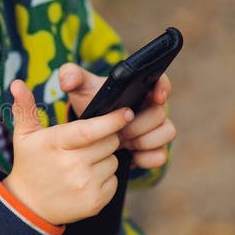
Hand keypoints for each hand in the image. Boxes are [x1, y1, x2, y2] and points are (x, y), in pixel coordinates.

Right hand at [3, 78, 133, 225]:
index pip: (90, 130)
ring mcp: (84, 185)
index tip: (127, 113)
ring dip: (105, 158)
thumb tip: (17, 83)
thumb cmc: (30, 164)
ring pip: (113, 161)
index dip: (112, 120)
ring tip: (84, 163)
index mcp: (55, 144)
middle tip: (88, 143)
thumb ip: (25, 108)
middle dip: (106, 138)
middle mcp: (71, 166)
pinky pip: (114, 180)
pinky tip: (87, 179)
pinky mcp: (95, 202)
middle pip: (109, 142)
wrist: (29, 206)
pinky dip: (105, 177)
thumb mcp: (24, 135)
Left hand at [60, 63, 175, 169]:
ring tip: (124, 143)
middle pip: (161, 113)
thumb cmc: (90, 103)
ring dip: (145, 140)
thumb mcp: (79, 89)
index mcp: (140, 88)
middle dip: (140, 124)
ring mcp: (155, 129)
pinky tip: (131, 156)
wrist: (91, 133)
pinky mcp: (154, 149)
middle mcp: (152, 107)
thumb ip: (71, 76)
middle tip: (121, 131)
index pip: (161, 81)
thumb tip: (68, 80)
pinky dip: (147, 158)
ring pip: (167, 133)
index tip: (156, 97)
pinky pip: (161, 155)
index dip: (163, 88)